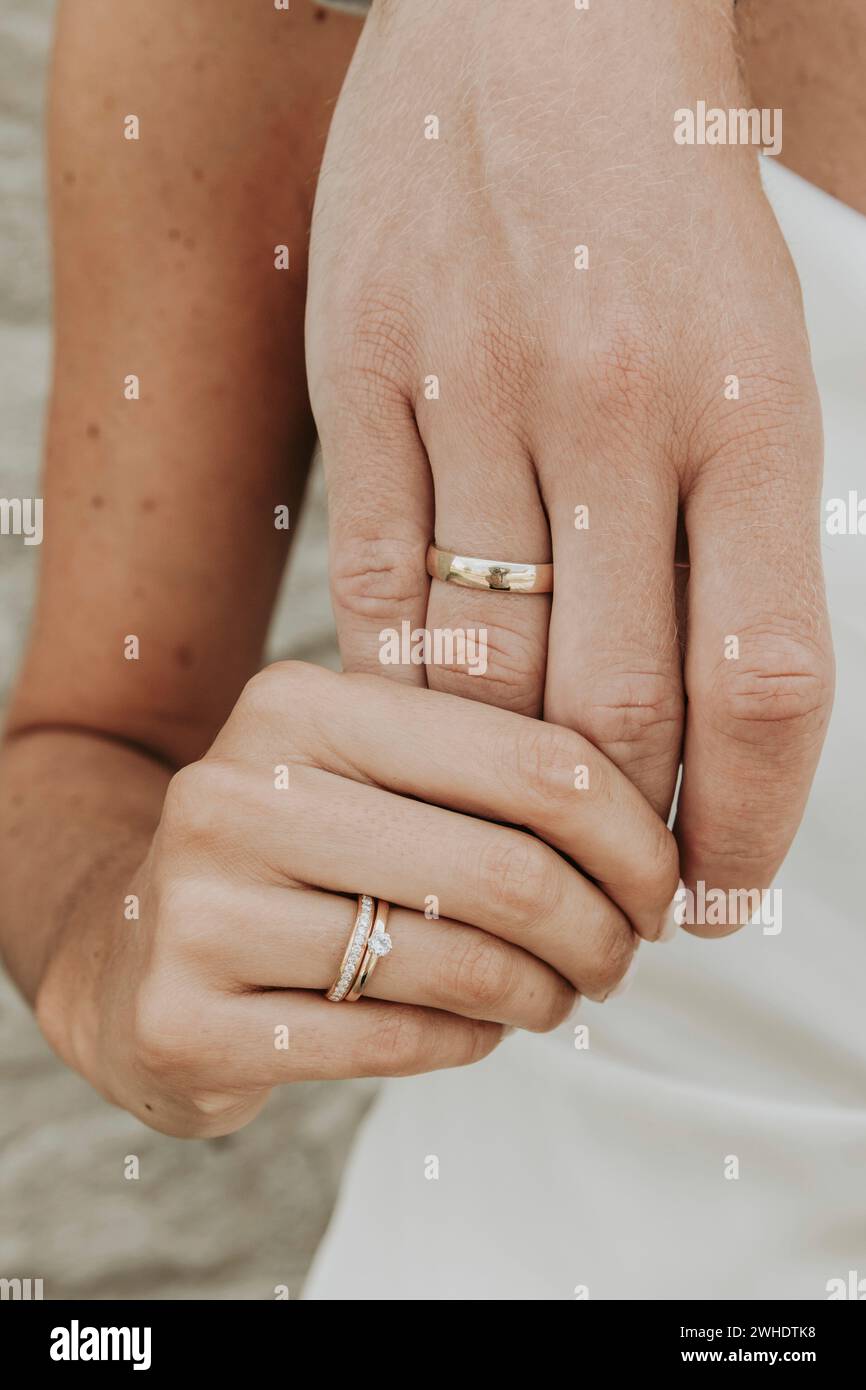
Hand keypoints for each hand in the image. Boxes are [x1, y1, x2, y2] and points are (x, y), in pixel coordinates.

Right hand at [37, 663, 678, 1136]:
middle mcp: (235, 791)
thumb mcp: (365, 774)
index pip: (532, 762)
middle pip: (510, 873)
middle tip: (624, 956)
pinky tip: (479, 1027)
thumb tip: (660, 843)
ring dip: (544, 994)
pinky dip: (470, 1041)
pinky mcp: (185, 1018)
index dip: (633, 837)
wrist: (123, 944)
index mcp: (297, 705)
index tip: (665, 885)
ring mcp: (198, 908)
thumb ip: (484, 777)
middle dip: (604, 931)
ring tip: (557, 994)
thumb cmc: (292, 854)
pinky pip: (396, 1042)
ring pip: (459, 965)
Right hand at [307, 0, 833, 931]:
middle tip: (621, 894)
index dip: (751, 824)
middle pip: (613, 704)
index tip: (727, 893)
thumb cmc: (663, 201)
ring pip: (482, 663)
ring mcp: (473, 389)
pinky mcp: (360, 375)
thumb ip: (733, 532)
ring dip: (504, 782)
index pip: (762, 681)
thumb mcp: (755, 350)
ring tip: (520, 835)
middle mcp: (612, 407)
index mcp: (748, 406)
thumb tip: (708, 714)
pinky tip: (427, 728)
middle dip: (623, 833)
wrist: (533, 14)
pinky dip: (404, 684)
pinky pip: (375, 584)